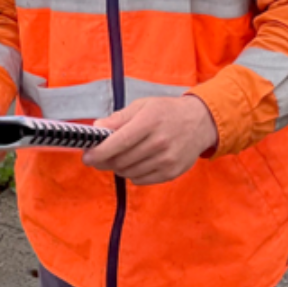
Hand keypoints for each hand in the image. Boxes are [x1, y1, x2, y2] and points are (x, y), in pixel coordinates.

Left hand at [82, 95, 217, 184]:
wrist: (200, 122)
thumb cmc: (167, 111)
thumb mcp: (143, 106)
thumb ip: (118, 118)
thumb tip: (96, 128)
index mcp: (149, 121)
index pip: (119, 142)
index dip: (100, 151)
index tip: (87, 156)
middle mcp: (159, 142)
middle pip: (121, 160)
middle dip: (104, 161)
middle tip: (97, 157)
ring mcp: (166, 160)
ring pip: (129, 172)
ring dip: (117, 167)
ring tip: (118, 157)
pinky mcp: (171, 173)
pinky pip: (140, 180)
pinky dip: (131, 174)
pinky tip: (134, 163)